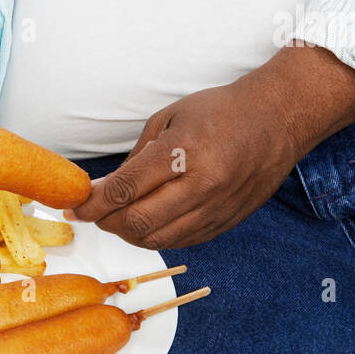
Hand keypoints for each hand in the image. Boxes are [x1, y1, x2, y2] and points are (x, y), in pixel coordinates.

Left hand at [68, 82, 300, 249]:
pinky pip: (181, 242)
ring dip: (128, 234)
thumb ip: (135, 157)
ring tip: (118, 219)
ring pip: (158, 239)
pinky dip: (155, 237)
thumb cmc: (220, 112)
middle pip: (138, 221)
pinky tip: (146, 224)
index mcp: (184, 152)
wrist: (278, 119)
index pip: (125, 189)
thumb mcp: (168, 118)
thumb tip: (103, 189)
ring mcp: (217, 207)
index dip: (93, 204)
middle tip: (94, 214)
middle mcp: (203, 184)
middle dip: (106, 222)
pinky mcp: (226, 222)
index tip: (76, 208)